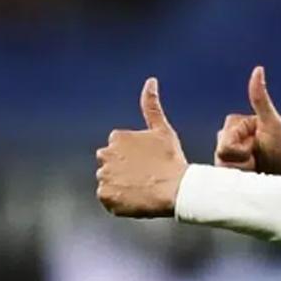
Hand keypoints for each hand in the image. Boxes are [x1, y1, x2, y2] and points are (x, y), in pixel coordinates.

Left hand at [96, 77, 187, 217]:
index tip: (148, 162)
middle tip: (144, 176)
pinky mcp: (105, 196)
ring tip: (142, 188)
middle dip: (123, 169)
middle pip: (110, 164)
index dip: (133, 157)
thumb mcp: (162, 129)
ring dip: (121, 185)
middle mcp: (105, 155)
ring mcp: (104, 176)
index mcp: (116, 138)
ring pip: (109, 181)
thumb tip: (151, 80)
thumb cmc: (172, 159)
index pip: (118, 148)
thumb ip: (151, 105)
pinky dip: (119, 200)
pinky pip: (108, 199)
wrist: (176, 190)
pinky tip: (136, 198)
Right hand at [214, 66, 280, 173]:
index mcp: (234, 125)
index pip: (224, 142)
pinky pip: (225, 180)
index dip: (241, 149)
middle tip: (258, 158)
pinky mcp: (231, 173)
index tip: (257, 145)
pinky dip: (241, 180)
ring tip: (257, 166)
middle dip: (242, 161)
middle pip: (220, 156)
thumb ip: (260, 98)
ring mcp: (227, 157)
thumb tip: (258, 69)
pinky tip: (253, 175)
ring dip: (242, 171)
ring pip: (221, 169)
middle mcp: (226, 140)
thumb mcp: (272, 122)